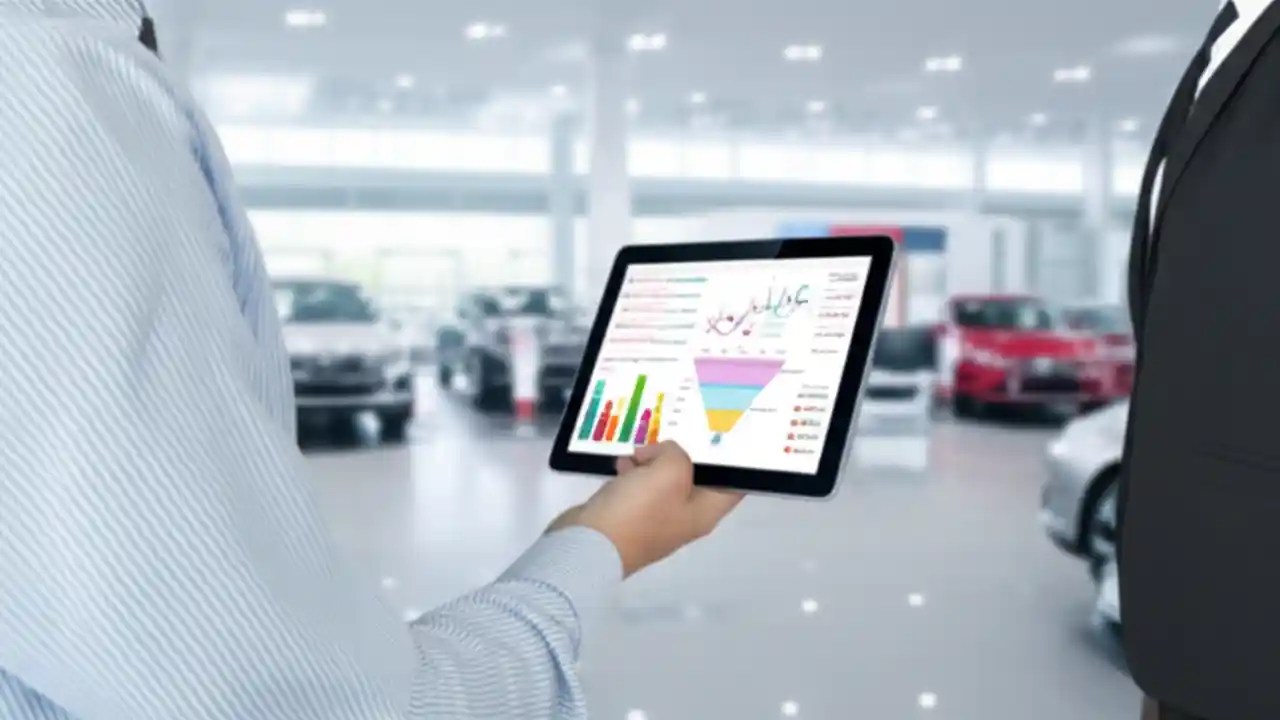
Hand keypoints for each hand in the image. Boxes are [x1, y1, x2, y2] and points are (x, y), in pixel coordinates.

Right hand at [549, 442, 744, 577]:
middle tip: (681, 426)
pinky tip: (623, 460)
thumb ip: (677, 453)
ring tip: (644, 444)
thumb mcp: (670, 472)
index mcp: (704, 512)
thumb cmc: (639, 510)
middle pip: (696, 477)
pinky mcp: (630, 513)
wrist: (588, 543)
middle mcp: (684, 515)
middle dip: (687, 452)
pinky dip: (633, 470)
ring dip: (655, 458)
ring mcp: (656, 515)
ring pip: (664, 477)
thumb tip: (659, 455)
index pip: (733, 485)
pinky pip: (639, 484)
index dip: (734, 460)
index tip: (728, 434)